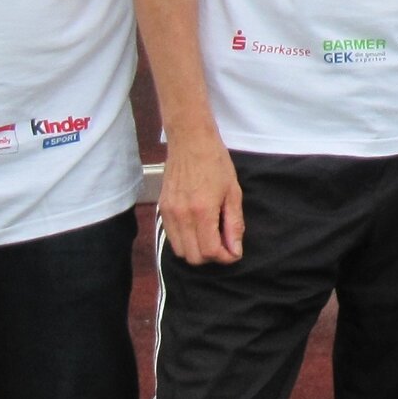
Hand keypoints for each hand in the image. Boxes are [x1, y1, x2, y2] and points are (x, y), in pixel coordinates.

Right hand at [158, 125, 243, 264]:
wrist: (190, 140)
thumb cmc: (215, 162)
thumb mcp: (233, 192)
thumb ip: (234, 224)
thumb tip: (235, 250)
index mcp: (202, 211)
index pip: (209, 251)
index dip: (224, 257)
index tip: (233, 252)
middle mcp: (181, 215)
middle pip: (193, 257)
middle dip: (211, 257)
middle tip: (224, 245)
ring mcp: (169, 212)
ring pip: (180, 251)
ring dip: (196, 251)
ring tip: (210, 237)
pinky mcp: (162, 208)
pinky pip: (171, 237)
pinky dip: (185, 241)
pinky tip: (197, 228)